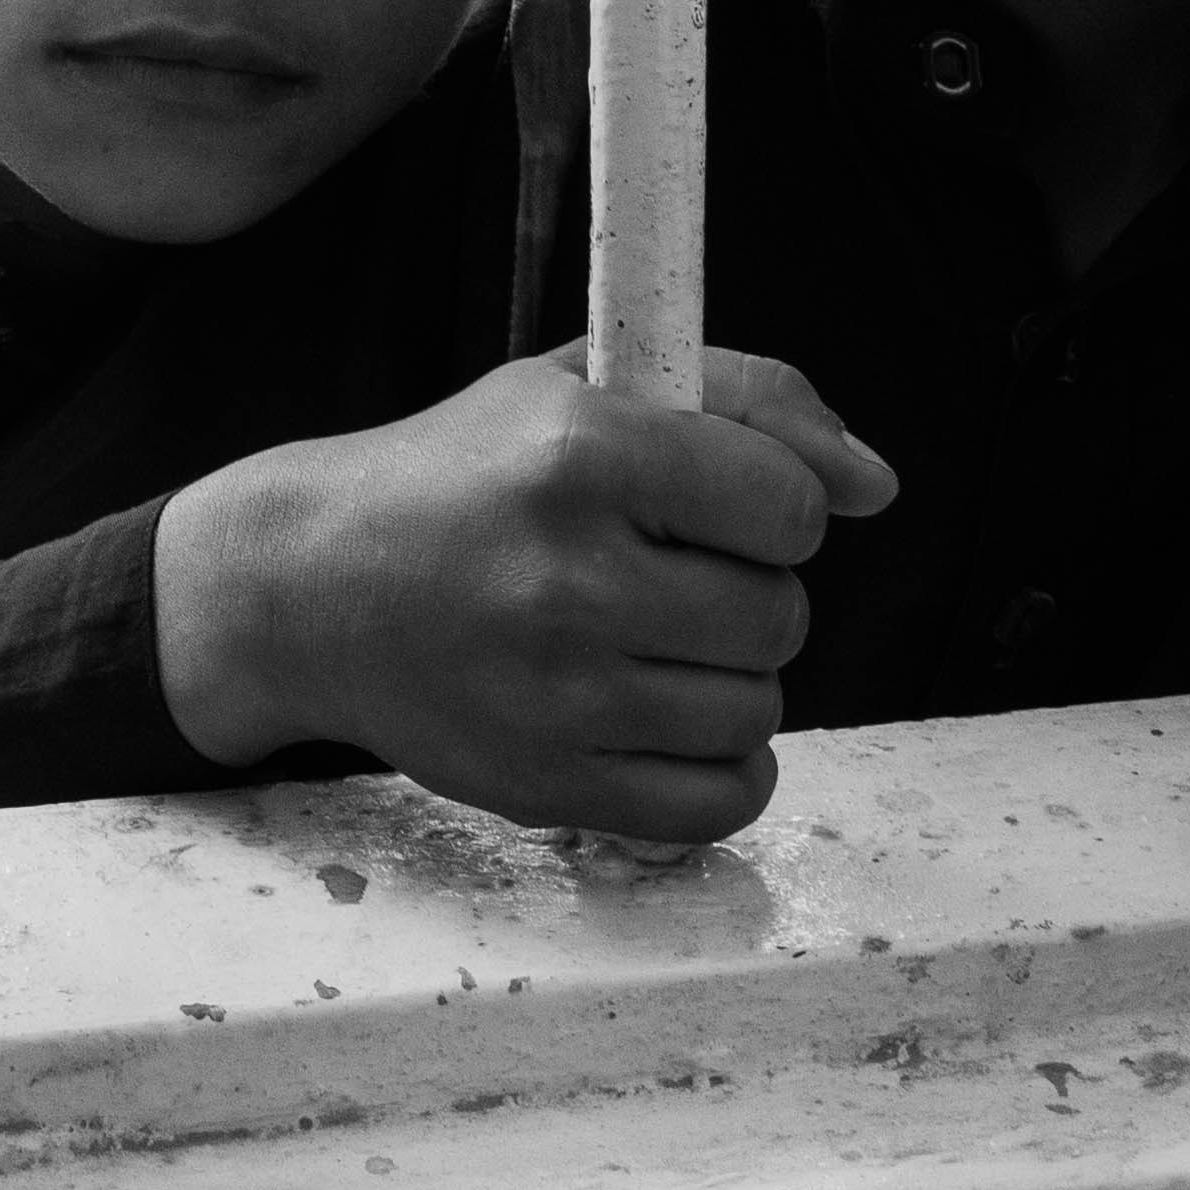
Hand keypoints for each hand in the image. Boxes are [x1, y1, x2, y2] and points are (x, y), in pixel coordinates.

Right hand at [149, 342, 895, 844]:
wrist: (310, 585)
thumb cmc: (463, 476)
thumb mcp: (582, 386)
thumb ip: (747, 399)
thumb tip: (878, 486)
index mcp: (581, 452)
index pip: (789, 506)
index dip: (775, 505)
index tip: (721, 505)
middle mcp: (568, 576)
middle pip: (778, 617)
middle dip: (746, 593)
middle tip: (671, 576)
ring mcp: (556, 694)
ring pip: (755, 711)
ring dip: (728, 678)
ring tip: (652, 643)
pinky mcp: (545, 785)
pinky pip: (718, 803)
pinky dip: (719, 768)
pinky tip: (666, 719)